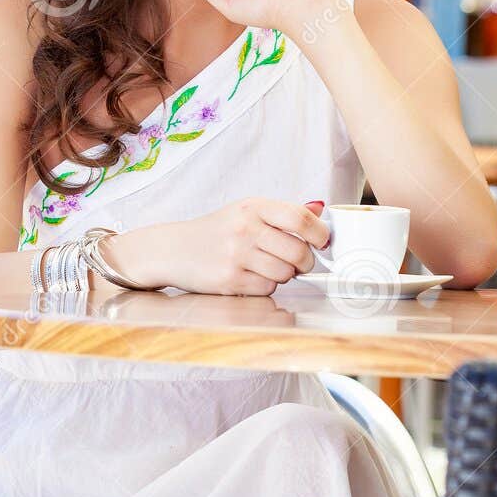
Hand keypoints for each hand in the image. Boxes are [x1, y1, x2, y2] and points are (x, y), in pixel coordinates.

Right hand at [105, 198, 328, 296]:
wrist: (174, 250)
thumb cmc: (215, 232)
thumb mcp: (246, 212)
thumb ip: (283, 213)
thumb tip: (320, 209)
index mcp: (253, 207)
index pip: (300, 218)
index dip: (320, 233)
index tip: (322, 241)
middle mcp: (245, 229)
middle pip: (298, 252)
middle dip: (305, 261)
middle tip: (298, 262)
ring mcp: (236, 255)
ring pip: (285, 274)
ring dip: (284, 275)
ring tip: (268, 267)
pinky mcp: (229, 280)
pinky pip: (267, 289)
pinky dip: (266, 286)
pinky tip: (251, 277)